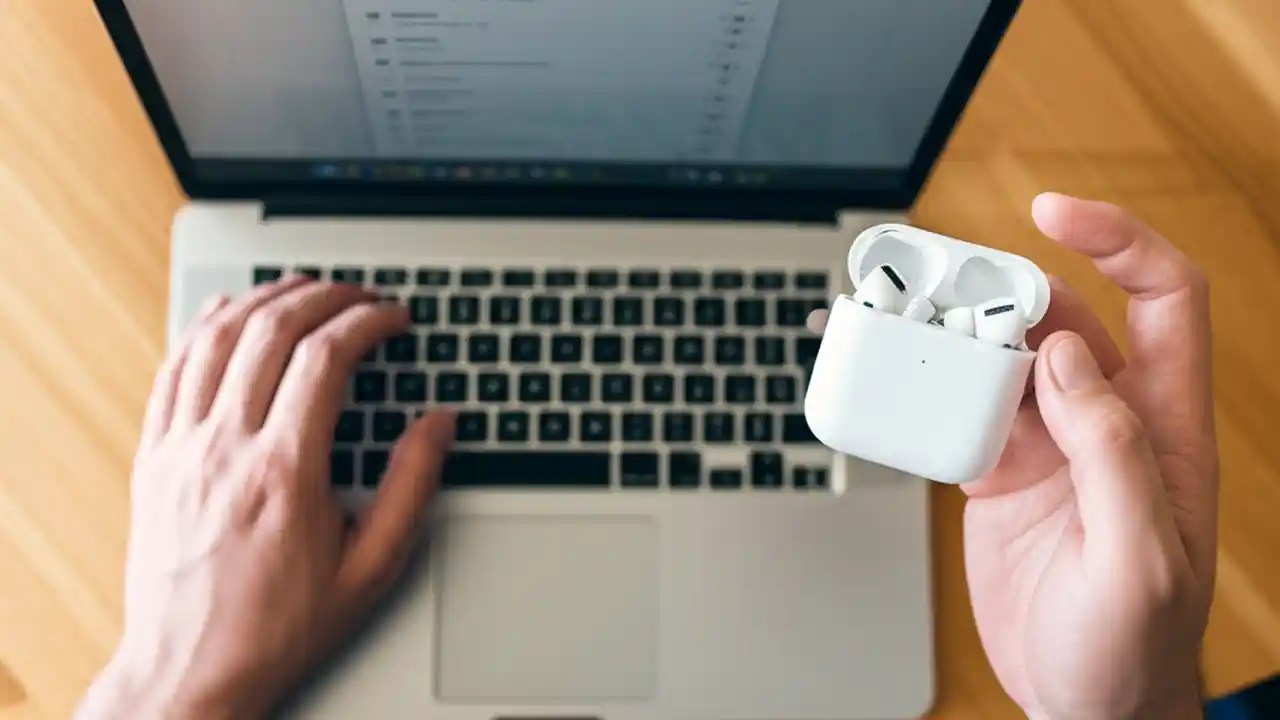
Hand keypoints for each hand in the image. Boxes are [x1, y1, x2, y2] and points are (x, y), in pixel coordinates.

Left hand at [77, 278, 455, 719]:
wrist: (191, 669)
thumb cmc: (278, 626)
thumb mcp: (372, 567)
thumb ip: (412, 487)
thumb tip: (437, 425)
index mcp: (285, 471)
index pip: (327, 356)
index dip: (369, 320)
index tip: (394, 319)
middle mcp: (226, 448)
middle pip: (273, 330)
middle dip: (325, 296)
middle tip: (359, 296)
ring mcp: (181, 448)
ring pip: (217, 337)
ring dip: (265, 299)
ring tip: (303, 289)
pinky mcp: (153, 458)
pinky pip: (172, 369)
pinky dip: (203, 328)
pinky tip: (227, 315)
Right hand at [810, 193, 1216, 718]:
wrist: (1083, 705)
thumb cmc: (1135, 648)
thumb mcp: (1140, 558)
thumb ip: (1112, 450)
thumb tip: (1064, 354)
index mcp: (1161, 428)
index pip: (1162, 299)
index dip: (1117, 241)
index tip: (1053, 212)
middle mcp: (1104, 422)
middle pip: (1057, 317)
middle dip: (1000, 290)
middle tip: (939, 285)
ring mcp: (1047, 446)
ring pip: (999, 358)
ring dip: (953, 335)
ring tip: (901, 322)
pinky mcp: (998, 474)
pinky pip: (958, 411)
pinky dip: (923, 390)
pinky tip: (895, 383)